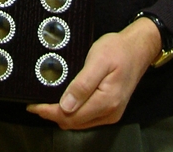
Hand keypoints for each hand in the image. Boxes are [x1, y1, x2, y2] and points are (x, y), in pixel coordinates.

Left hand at [27, 17, 160, 128]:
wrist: (138, 48)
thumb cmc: (118, 50)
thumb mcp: (98, 61)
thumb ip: (82, 85)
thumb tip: (66, 106)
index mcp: (106, 101)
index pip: (71, 116)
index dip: (50, 112)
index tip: (34, 106)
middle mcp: (110, 112)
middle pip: (74, 123)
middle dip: (53, 115)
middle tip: (35, 104)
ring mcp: (111, 112)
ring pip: (80, 123)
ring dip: (62, 115)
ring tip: (45, 103)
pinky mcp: (111, 109)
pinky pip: (87, 117)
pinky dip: (73, 113)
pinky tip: (63, 103)